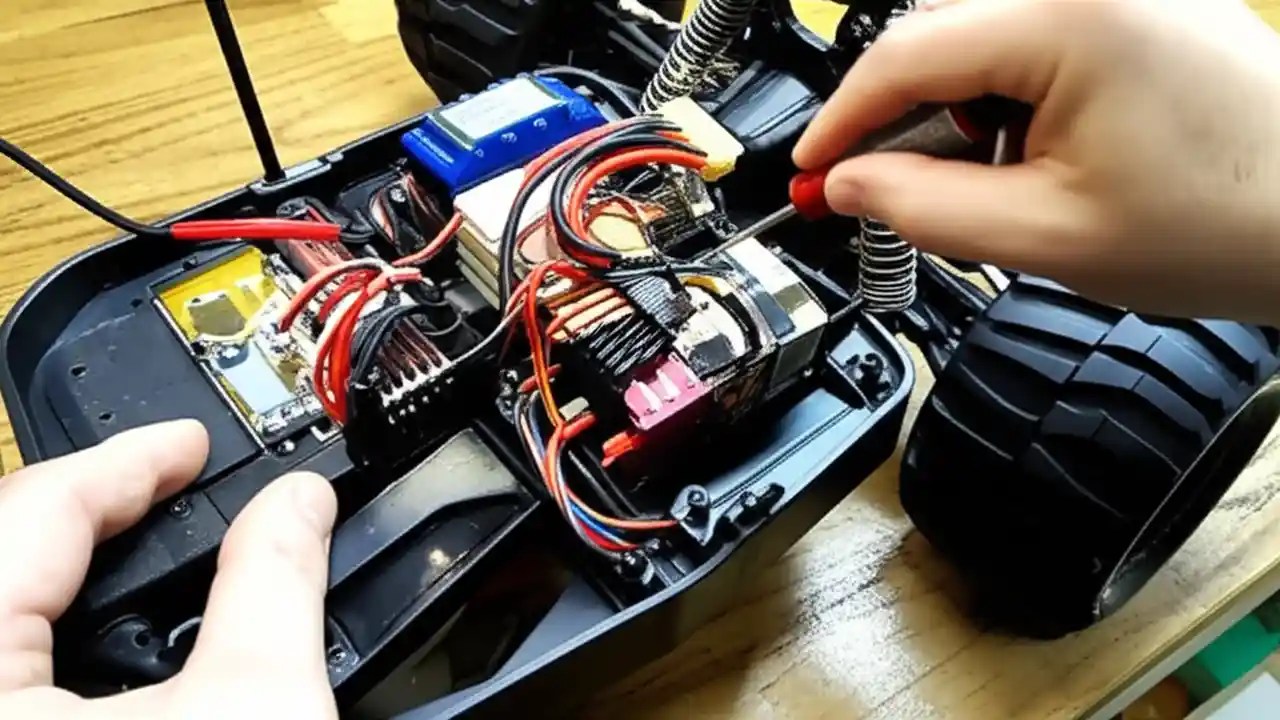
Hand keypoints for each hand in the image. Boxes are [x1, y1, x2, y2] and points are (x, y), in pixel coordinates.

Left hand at [0, 420, 338, 718]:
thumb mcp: (255, 704)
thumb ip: (274, 584)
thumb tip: (297, 507)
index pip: (34, 513)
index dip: (131, 463)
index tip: (187, 446)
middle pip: (12, 557)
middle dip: (108, 511)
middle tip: (177, 484)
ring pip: (11, 619)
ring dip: (94, 579)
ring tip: (161, 557)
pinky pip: (18, 679)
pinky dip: (76, 641)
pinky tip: (128, 640)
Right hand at [795, 0, 1279, 324]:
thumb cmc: (1229, 223)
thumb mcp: (1044, 236)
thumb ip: (921, 209)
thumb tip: (848, 185)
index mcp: (1067, 17)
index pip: (903, 55)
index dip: (840, 122)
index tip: (811, 170)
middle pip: (935, 33)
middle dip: (898, 117)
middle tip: (880, 190)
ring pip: (979, 34)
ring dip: (955, 107)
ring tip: (990, 183)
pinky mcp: (1141, 8)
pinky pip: (1033, 36)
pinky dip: (1005, 94)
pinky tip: (1029, 154)